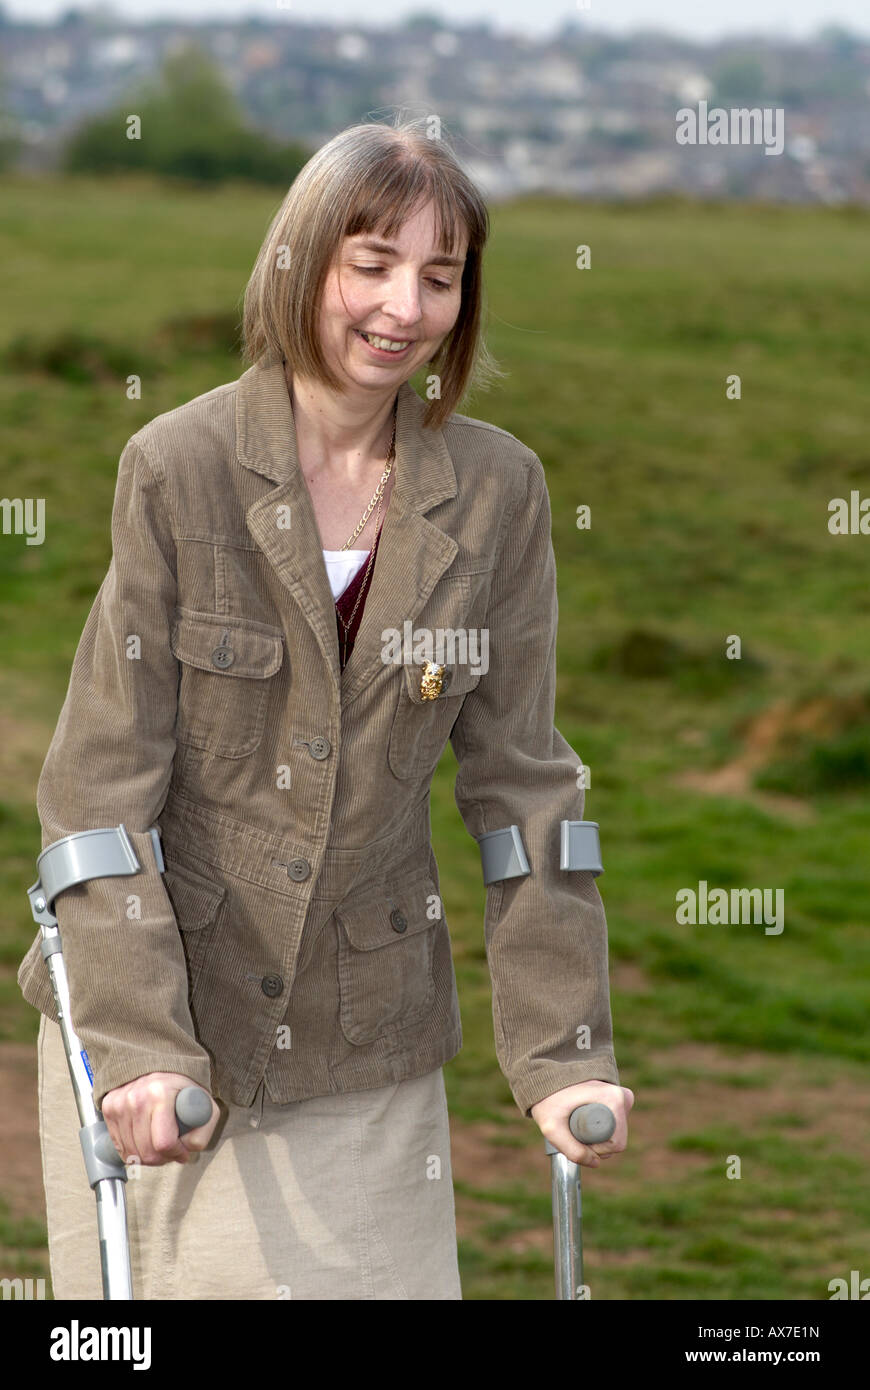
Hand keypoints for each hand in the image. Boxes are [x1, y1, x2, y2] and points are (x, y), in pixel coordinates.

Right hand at [100, 1072, 219, 1167]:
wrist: (159, 1068)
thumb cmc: (182, 1089)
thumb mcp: (205, 1106)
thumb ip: (201, 1133)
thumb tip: (186, 1151)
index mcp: (161, 1094)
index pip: (163, 1143)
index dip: (176, 1154)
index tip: (182, 1152)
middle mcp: (136, 1098)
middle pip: (145, 1152)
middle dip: (162, 1159)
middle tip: (170, 1151)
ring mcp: (119, 1103)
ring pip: (130, 1153)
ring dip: (146, 1156)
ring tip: (158, 1144)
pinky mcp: (109, 1107)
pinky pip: (119, 1146)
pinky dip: (132, 1150)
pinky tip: (144, 1139)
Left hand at [531, 1080, 633, 1167]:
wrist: (545, 1078)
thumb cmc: (547, 1099)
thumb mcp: (552, 1129)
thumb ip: (572, 1151)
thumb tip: (596, 1163)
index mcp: (614, 1100)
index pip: (616, 1143)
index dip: (596, 1150)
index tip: (576, 1138)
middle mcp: (623, 1097)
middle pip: (617, 1139)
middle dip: (596, 1144)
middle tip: (573, 1132)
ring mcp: (622, 1097)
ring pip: (615, 1133)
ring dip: (597, 1136)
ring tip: (576, 1123)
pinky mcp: (618, 1099)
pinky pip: (614, 1125)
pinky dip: (600, 1129)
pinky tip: (584, 1119)